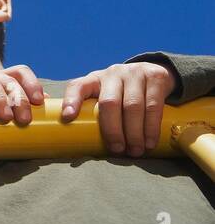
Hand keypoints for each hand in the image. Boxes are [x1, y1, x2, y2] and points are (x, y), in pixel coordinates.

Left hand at [61, 61, 176, 155]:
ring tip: (135, 151)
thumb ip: (93, 112)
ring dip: (134, 133)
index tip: (67, 118)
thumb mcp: (105, 95)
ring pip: (133, 106)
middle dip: (112, 130)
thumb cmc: (122, 92)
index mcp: (94, 79)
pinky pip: (153, 105)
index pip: (77, 87)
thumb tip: (83, 143)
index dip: (71, 101)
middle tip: (117, 150)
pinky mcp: (156, 77)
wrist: (153, 73)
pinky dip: (151, 127)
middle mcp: (113, 74)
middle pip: (109, 103)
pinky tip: (150, 142)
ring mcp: (135, 73)